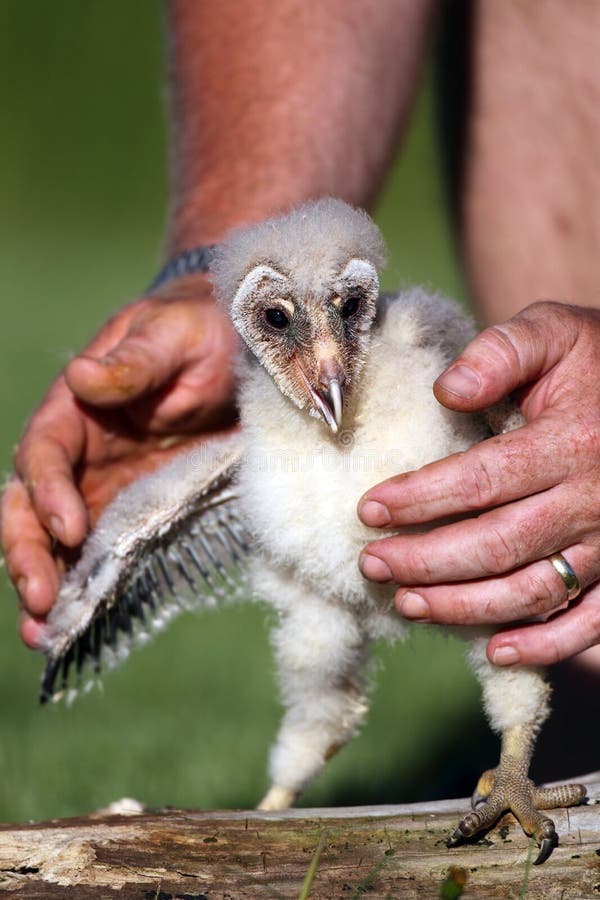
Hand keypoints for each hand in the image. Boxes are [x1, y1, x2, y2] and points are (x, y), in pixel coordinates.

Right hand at [1, 275, 237, 648]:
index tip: (68, 526)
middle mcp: (81, 455)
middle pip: (32, 507)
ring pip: (58, 542)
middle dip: (29, 551)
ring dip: (46, 585)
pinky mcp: (137, 513)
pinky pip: (103, 555)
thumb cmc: (203, 332)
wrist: (240, 349)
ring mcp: (106, 489)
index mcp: (78, 409)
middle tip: (40, 597)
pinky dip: (87, 591)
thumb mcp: (175, 335)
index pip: (44, 453)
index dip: (47, 491)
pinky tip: (74, 629)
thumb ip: (133, 360)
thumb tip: (81, 376)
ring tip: (43, 634)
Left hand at [357, 301, 599, 667]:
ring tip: (407, 604)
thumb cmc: (595, 362)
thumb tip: (445, 389)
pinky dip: (544, 646)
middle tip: (372, 563)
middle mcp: (593, 500)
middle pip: (496, 546)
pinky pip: (588, 622)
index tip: (368, 509)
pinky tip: (494, 650)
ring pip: (531, 591)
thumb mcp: (554, 332)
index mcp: (571, 442)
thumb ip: (502, 352)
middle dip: (425, 561)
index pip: (480, 481)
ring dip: (464, 607)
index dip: (419, 499)